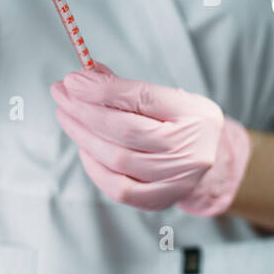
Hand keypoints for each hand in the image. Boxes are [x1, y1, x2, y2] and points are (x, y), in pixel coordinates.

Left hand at [50, 63, 250, 215]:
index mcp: (194, 113)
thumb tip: (86, 73)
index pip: (142, 98)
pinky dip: (94, 167)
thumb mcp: (167, 98)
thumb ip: (127, 87)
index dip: (102, 89)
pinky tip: (84, 148)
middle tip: (61, 94)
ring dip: (83, 136)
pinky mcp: (161, 200)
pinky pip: (118, 188)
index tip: (73, 79)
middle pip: (126, 130)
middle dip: (85, 110)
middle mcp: (190, 148)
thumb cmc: (182, 123)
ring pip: (117, 159)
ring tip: (66, 116)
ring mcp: (176, 179)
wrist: (212, 162)